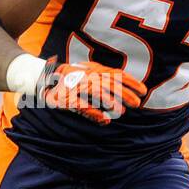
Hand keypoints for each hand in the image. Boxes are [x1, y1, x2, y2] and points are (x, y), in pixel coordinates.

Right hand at [28, 61, 148, 124]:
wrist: (44, 77)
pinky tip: (104, 119)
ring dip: (110, 101)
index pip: (116, 73)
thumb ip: (105, 84)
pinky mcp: (66, 96)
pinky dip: (93, 111)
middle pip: (109, 83)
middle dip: (125, 93)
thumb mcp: (89, 77)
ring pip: (96, 91)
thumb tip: (122, 95)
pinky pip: (81, 104)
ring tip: (120, 111)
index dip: (131, 82)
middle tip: (137, 104)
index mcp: (94, 70)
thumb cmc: (70, 79)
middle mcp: (87, 75)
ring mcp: (76, 84)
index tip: (144, 91)